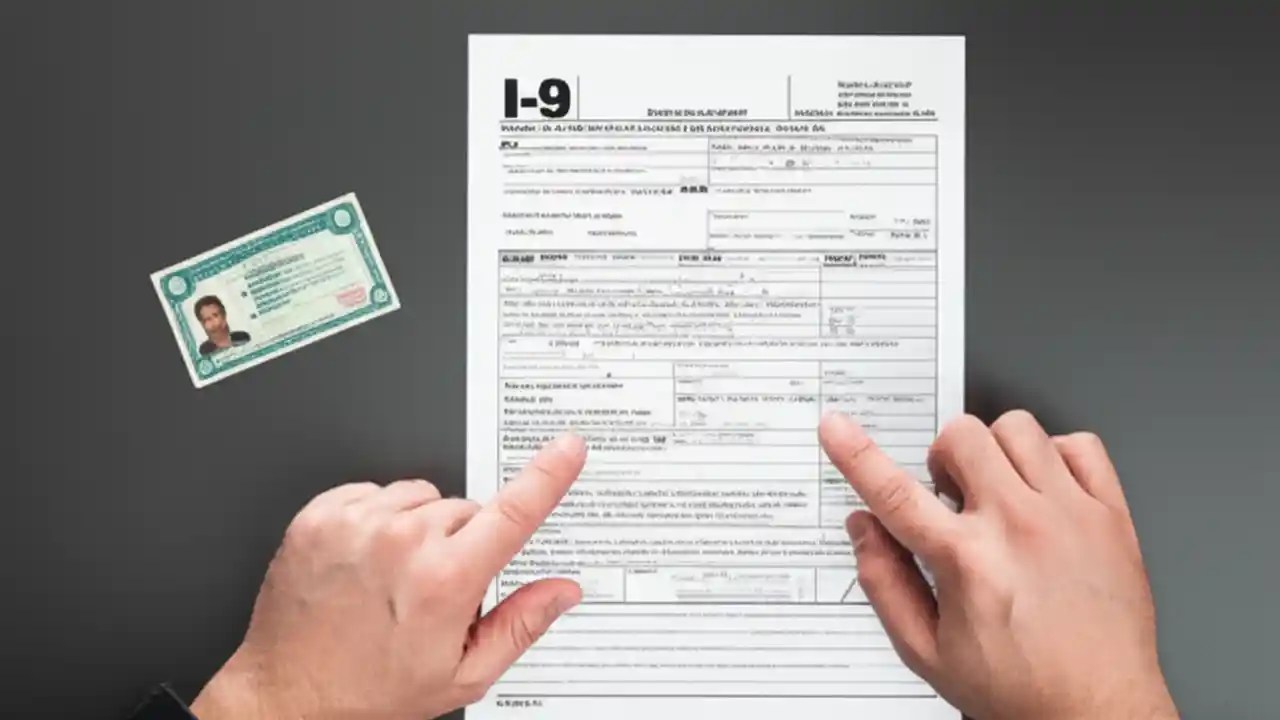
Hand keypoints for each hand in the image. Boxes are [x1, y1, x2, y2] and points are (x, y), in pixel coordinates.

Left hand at [190, 433, 586, 719]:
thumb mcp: (462, 675)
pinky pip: (373, 492)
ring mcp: (357, 523)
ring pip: (420, 497)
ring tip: (396, 576)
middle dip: (463, 541)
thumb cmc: (371, 691)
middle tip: (434, 589)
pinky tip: (367, 561)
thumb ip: (521, 625)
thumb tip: (561, 592)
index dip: (548, 476)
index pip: (513, 513)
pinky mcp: (321, 516)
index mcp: (445, 580)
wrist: (289, 697)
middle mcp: (401, 542)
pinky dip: (377, 518)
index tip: (568, 449)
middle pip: (465, 510)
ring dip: (419, 526)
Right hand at [819, 410, 1177, 719]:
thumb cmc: (1020, 689)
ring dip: (996, 451)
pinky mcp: (1111, 515)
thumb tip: (863, 529)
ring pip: (1019, 428)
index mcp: (968, 561)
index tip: (837, 427)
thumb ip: (885, 584)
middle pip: (961, 437)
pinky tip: (1045, 489)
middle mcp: (1019, 527)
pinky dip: (1056, 455)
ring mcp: (1070, 515)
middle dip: (943, 457)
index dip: (856, 454)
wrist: (1099, 713)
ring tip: (999, 489)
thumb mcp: (928, 652)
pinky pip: (1080, 444)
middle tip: (951, 493)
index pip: (894, 492)